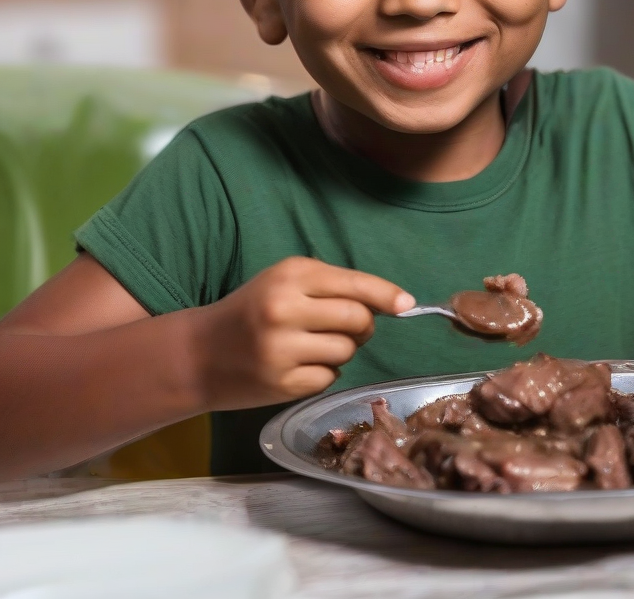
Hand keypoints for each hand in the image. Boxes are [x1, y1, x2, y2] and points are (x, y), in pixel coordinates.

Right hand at [191, 256, 414, 409]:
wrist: (199, 353)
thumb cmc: (252, 310)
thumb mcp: (286, 282)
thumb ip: (334, 286)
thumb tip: (395, 303)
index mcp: (290, 275)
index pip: (354, 284)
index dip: (386, 295)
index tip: (406, 304)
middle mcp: (285, 309)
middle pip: (358, 320)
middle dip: (363, 326)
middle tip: (347, 328)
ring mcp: (281, 349)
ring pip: (347, 351)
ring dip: (341, 350)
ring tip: (311, 345)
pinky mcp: (281, 384)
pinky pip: (329, 378)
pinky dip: (323, 373)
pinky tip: (298, 365)